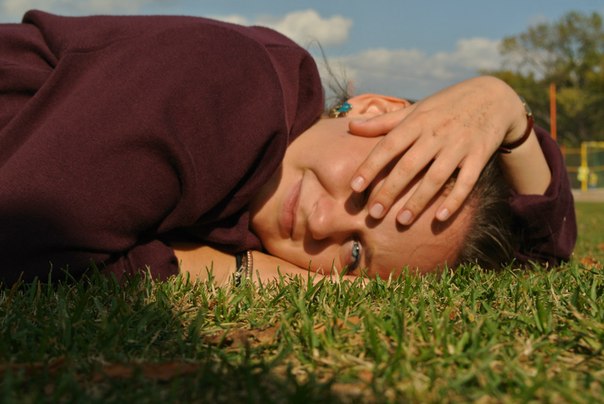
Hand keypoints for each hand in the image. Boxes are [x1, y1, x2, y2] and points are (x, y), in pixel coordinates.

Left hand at [348, 76, 525, 224]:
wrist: (494, 97)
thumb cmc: (446, 105)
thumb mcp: (416, 108)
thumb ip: (384, 122)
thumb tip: (351, 127)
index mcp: (417, 122)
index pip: (389, 145)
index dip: (371, 166)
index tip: (354, 186)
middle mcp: (436, 134)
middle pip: (408, 166)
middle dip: (390, 191)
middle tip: (373, 213)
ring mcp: (459, 146)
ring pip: (435, 178)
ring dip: (418, 201)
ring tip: (401, 221)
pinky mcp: (479, 156)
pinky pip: (466, 182)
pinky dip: (454, 201)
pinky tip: (439, 218)